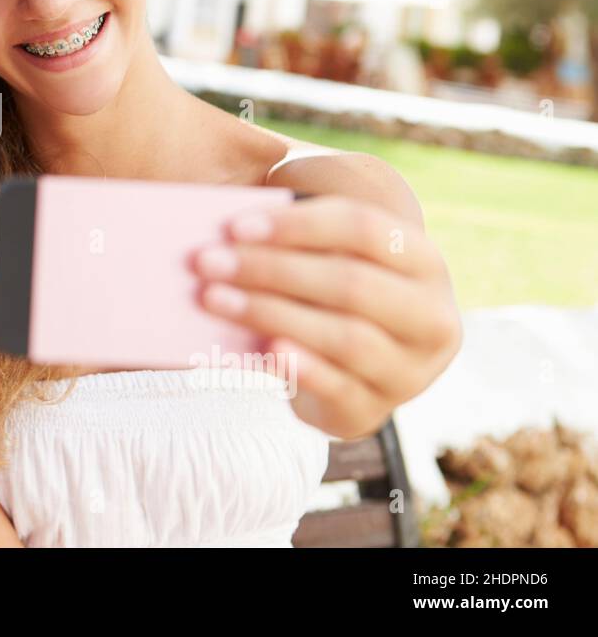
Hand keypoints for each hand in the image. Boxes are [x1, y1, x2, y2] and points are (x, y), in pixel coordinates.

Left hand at [189, 194, 462, 439]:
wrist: (352, 372)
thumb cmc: (327, 294)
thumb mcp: (326, 259)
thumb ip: (295, 241)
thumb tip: (229, 233)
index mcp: (423, 261)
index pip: (365, 228)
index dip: (298, 225)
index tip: (234, 225)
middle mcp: (430, 316)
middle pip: (351, 283)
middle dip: (272, 269)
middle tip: (206, 261)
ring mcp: (409, 371)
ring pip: (344, 337)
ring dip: (270, 314)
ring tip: (210, 298)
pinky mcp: (373, 411)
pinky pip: (337, 387)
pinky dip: (300, 367)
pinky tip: (261, 347)